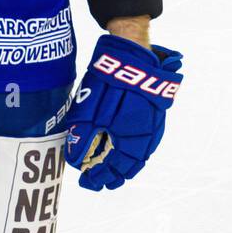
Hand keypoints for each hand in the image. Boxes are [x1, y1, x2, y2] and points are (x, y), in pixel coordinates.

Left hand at [63, 34, 182, 190]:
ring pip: (140, 156)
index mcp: (130, 133)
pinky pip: (146, 143)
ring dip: (125, 167)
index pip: (115, 166)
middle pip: (130, 164)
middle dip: (112, 175)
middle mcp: (146, 133)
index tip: (86, 181)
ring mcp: (153, 124)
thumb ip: (82, 135)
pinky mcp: (155, 115)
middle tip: (97, 181)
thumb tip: (76, 159)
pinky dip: (135, 154)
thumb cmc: (109, 78)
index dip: (100, 176)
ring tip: (111, 174)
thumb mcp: (89, 106)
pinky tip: (125, 155)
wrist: (134, 52)